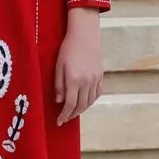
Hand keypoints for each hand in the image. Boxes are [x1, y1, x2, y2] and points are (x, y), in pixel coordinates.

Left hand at [55, 7, 103, 124]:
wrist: (85, 36)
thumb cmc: (67, 49)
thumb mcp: (58, 66)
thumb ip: (58, 85)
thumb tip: (58, 101)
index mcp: (74, 80)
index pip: (70, 104)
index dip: (64, 115)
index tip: (59, 122)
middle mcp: (86, 82)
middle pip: (81, 106)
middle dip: (72, 114)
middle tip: (65, 119)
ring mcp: (95, 80)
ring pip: (90, 101)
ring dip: (81, 109)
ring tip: (73, 112)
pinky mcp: (100, 76)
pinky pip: (97, 94)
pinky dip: (91, 101)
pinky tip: (85, 102)